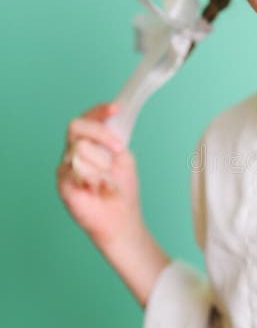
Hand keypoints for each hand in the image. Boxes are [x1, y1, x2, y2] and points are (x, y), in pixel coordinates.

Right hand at [55, 101, 143, 249]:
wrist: (120, 218)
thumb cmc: (121, 190)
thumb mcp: (123, 157)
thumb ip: (114, 138)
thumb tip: (111, 119)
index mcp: (88, 144)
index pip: (86, 120)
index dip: (98, 111)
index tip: (115, 108)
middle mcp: (73, 152)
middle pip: (76, 126)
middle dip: (100, 134)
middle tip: (118, 150)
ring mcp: (65, 166)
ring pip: (80, 148)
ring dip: (101, 164)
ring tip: (107, 181)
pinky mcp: (62, 182)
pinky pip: (76, 168)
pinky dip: (94, 177)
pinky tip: (98, 189)